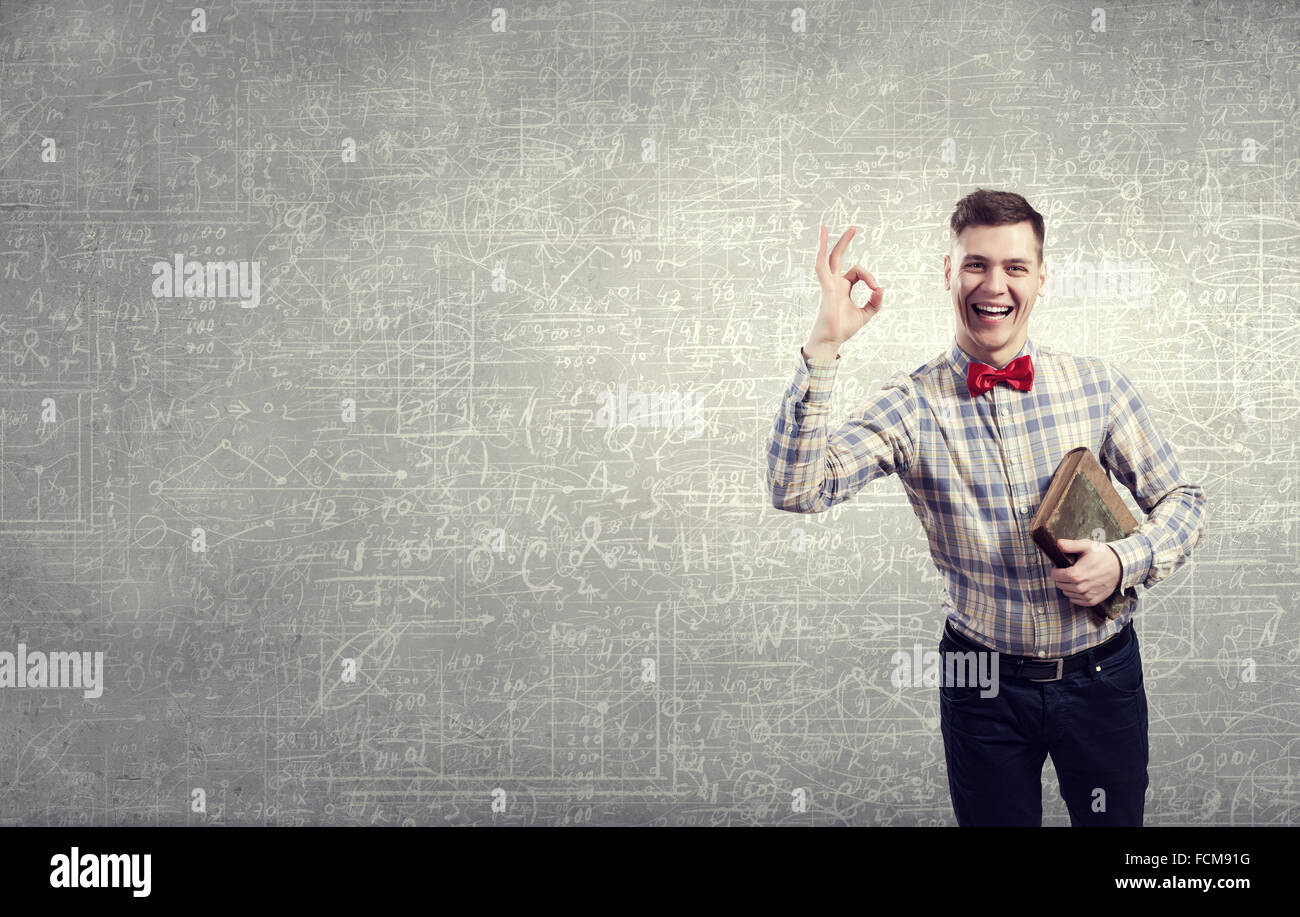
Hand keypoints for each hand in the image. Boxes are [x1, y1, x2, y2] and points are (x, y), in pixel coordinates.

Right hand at [805, 225, 883, 351]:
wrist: (831, 339)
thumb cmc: (844, 328)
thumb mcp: (866, 313)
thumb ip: (876, 302)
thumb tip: (881, 289)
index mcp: (843, 287)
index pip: (857, 271)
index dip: (870, 277)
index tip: (876, 290)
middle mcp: (834, 283)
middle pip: (837, 257)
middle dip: (844, 242)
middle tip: (853, 228)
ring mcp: (829, 285)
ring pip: (826, 259)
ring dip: (827, 244)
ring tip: (824, 228)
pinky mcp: (827, 289)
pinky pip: (822, 270)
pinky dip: (822, 257)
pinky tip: (821, 246)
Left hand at [1051, 538, 1121, 615]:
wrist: (1121, 566)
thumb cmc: (1103, 555)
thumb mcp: (1087, 546)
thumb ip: (1071, 545)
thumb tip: (1058, 544)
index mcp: (1076, 575)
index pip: (1055, 576)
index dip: (1056, 569)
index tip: (1063, 565)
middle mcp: (1080, 588)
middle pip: (1060, 584)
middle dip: (1062, 577)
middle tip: (1071, 570)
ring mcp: (1086, 596)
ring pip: (1066, 593)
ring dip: (1068, 586)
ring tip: (1078, 577)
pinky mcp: (1092, 601)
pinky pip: (1075, 600)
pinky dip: (1075, 594)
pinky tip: (1082, 584)